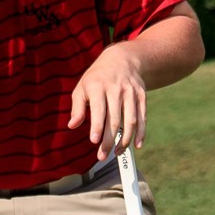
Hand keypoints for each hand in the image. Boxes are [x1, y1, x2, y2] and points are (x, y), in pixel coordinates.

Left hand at [68, 43, 146, 159]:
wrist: (122, 59)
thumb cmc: (97, 78)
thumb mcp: (82, 87)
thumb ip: (77, 107)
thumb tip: (72, 125)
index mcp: (98, 86)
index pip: (99, 109)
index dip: (97, 126)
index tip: (94, 141)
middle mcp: (116, 89)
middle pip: (114, 119)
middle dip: (109, 140)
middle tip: (102, 155)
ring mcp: (130, 93)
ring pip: (131, 121)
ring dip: (125, 140)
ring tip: (116, 153)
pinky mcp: (141, 96)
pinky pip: (142, 117)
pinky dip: (141, 133)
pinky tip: (136, 145)